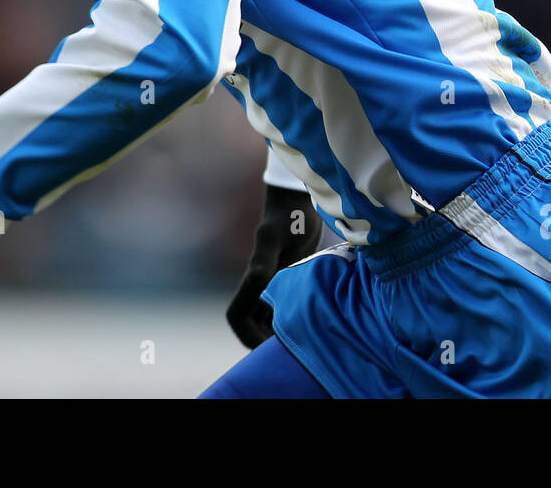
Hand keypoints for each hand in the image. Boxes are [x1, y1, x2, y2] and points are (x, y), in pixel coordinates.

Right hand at [227, 184, 321, 347]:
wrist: (299, 199)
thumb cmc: (289, 216)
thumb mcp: (276, 240)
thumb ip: (265, 262)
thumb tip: (257, 284)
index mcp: (254, 278)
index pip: (237, 316)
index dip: (246, 337)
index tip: (265, 349)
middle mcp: (260, 282)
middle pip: (253, 322)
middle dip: (265, 340)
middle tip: (292, 353)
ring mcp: (273, 278)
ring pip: (268, 315)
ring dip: (279, 330)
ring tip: (304, 343)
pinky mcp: (288, 273)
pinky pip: (284, 302)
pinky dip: (292, 315)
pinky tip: (312, 322)